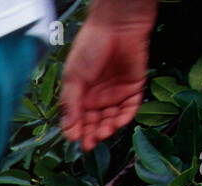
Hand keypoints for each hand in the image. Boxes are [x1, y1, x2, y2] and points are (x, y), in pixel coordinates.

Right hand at [61, 0, 157, 150]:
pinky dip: (124, 118)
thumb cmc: (90, 48)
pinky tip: (117, 123)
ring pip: (112, 119)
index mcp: (80, 94)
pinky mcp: (133, 88)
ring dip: (107, 128)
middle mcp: (97, 96)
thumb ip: (71, 104)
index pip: (77, 118)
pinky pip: (130, 109)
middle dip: (92, 134)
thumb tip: (68, 131)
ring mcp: (116, 93)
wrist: (116, 26)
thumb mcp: (73, 78)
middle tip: (89, 143)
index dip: (76, 130)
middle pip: (94, 122)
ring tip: (103, 133)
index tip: (75, 139)